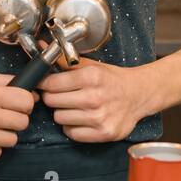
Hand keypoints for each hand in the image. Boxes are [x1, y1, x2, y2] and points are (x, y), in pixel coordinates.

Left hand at [36, 50, 152, 143]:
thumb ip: (64, 60)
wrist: (139, 94)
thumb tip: (41, 47)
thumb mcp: (91, 66)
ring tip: (75, 107)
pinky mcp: (103, 133)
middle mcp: (95, 98)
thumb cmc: (113, 80)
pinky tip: (82, 118)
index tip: (46, 84)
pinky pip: (71, 133)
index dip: (45, 84)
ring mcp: (99, 117)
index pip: (51, 84)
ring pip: (59, 118)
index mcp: (91, 77)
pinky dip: (73, 127)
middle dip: (53, 97)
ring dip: (63, 113)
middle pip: (52, 101)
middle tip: (62, 95)